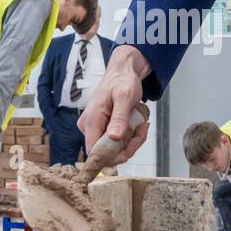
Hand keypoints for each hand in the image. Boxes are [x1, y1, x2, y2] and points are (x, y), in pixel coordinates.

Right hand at [78, 46, 151, 163]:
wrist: (123, 73)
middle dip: (129, 145)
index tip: (130, 147)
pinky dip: (131, 136)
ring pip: (115, 149)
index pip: (95, 152)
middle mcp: (89, 127)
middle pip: (108, 153)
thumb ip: (119, 118)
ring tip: (141, 122)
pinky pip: (118, 142)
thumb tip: (114, 137)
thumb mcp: (124, 97)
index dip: (113, 156)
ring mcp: (95, 129)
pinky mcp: (102, 129)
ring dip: (132, 140)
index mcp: (91, 120)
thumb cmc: (123, 81)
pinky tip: (137, 123)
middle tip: (142, 128)